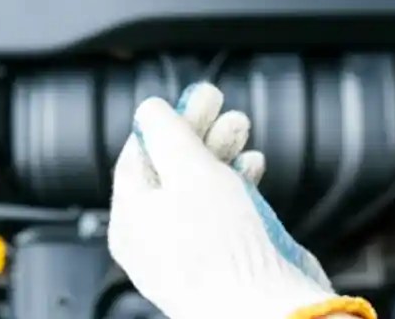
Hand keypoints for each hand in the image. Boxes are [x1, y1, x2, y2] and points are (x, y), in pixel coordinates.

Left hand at [108, 82, 370, 318]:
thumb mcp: (189, 170)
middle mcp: (154, 238)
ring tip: (240, 124)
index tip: (189, 97)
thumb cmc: (221, 252)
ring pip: (199, 187)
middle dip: (197, 130)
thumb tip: (149, 110)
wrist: (263, 308)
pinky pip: (223, 211)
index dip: (164, 120)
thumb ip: (167, 133)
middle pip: (170, 168)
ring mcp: (189, 250)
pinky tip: (252, 164)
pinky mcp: (223, 259)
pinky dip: (237, 182)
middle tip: (217, 101)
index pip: (136, 154)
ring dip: (220, 149)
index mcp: (131, 219)